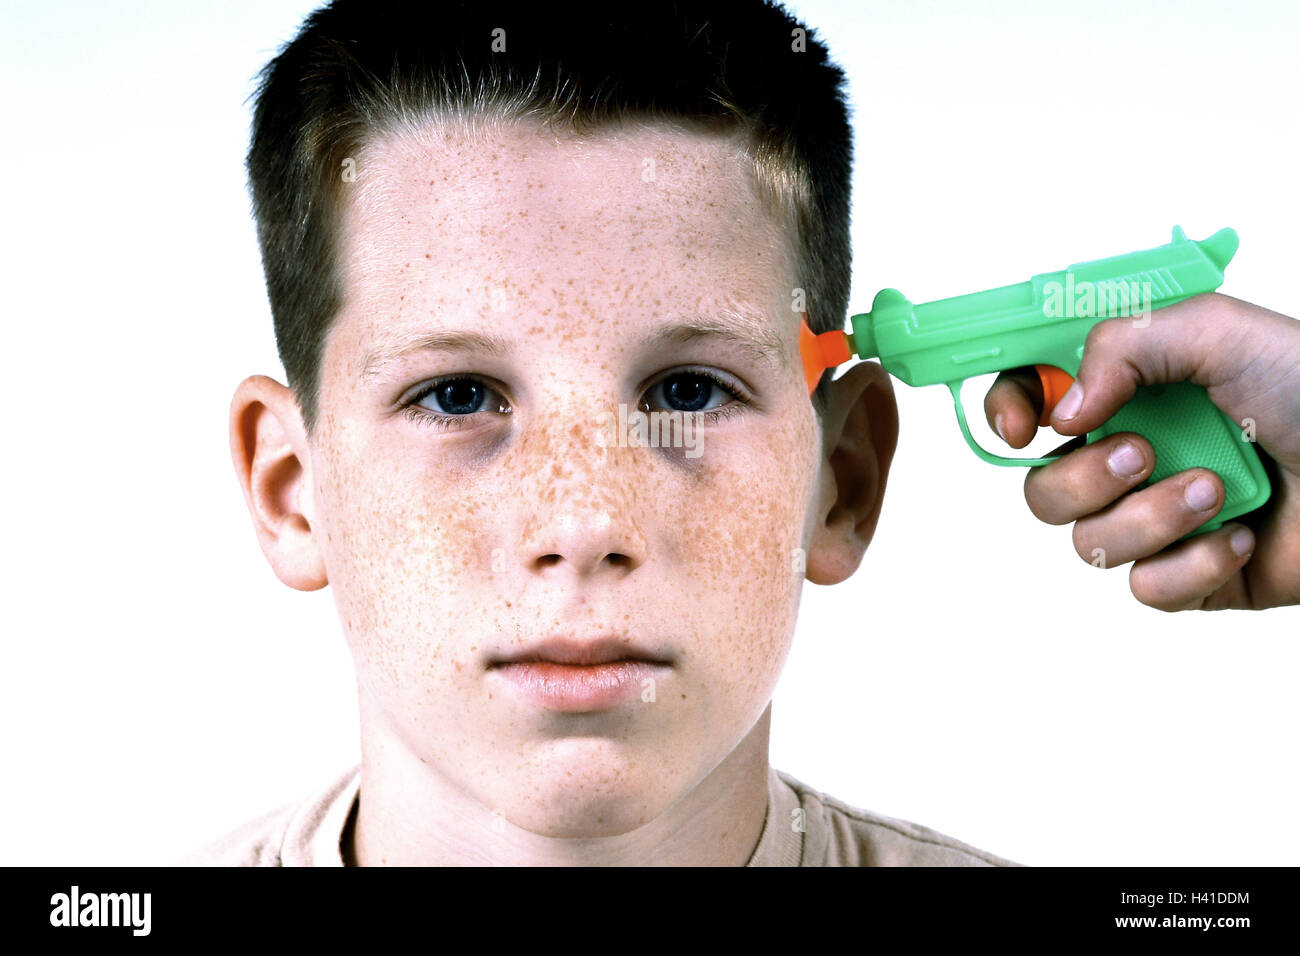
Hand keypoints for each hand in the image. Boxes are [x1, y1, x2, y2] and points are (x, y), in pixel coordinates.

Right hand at [984, 292, 1299, 610]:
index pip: (1033, 401)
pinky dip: (1193, 564)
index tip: (1022, 425)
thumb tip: (1064, 408)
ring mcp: (1157, 518)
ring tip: (1216, 490)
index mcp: (1130, 390)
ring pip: (1087, 543)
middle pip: (1041, 488)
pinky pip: (1145, 587)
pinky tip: (1241, 536)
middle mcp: (1134, 455)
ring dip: (1150, 517)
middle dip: (1084, 477)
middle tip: (1144, 453)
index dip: (1008, 412)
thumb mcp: (1215, 330)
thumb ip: (1121, 346)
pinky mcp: (1189, 575)